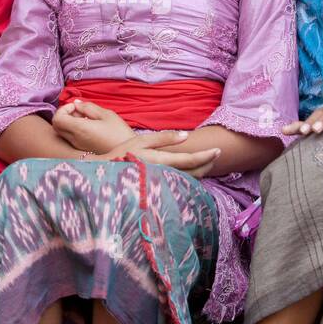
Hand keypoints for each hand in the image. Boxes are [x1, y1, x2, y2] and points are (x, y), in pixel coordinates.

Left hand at [52, 100, 135, 153]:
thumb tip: (76, 104)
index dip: (64, 109)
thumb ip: (89, 107)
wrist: (128, 154)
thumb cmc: (120, 133)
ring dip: (69, 122)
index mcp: (80, 129)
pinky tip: (89, 127)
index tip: (77, 107)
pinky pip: (70, 137)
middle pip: (56, 125)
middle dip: (64, 114)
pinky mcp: (82, 150)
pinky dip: (74, 129)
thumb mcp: (107, 115)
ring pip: (62, 132)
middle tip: (79, 111)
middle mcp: (75, 139)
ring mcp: (77, 146)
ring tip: (86, 118)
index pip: (57, 118)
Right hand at [106, 130, 220, 177]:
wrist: (103, 176)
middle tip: (216, 154)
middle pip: (193, 173)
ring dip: (200, 171)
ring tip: (207, 161)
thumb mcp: (141, 141)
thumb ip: (164, 138)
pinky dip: (188, 177)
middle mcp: (164, 175)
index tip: (218, 150)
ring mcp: (161, 184)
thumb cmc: (120, 155)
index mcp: (161, 161)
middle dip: (207, 164)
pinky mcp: (158, 188)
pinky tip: (190, 171)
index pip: (190, 160)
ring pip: (187, 180)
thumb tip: (185, 135)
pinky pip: (179, 183)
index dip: (206, 156)